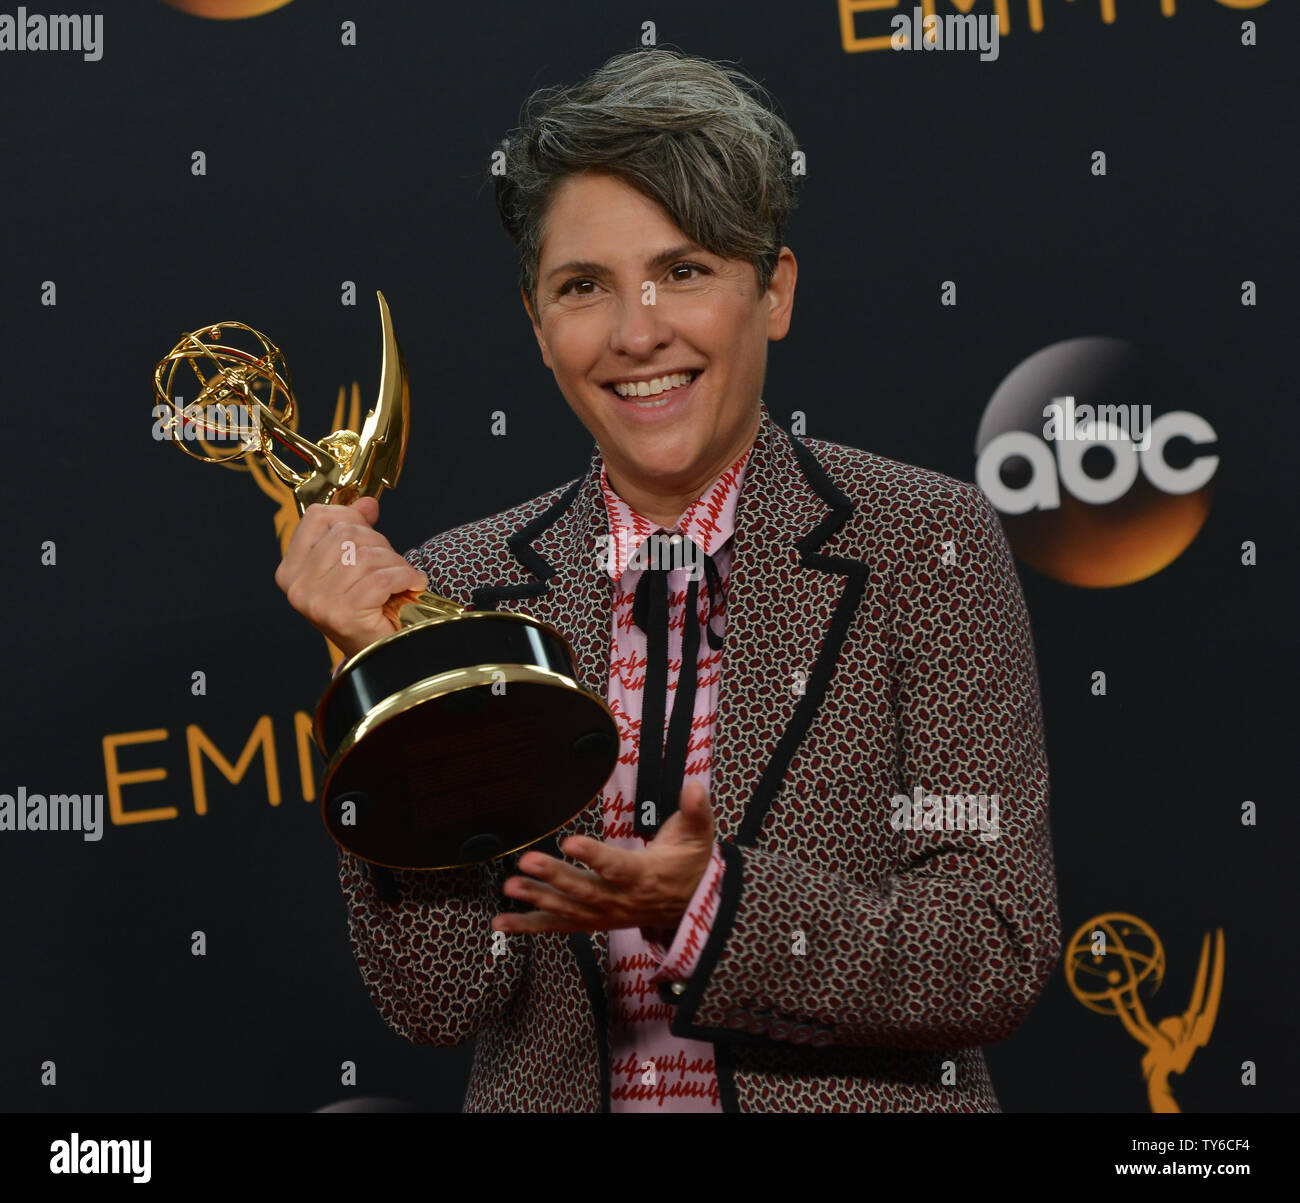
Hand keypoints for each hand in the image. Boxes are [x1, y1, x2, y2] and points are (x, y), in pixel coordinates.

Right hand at [274, 496, 428, 660]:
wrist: (380, 656)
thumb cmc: (367, 609)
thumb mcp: (355, 564)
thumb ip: (356, 530)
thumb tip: (367, 501)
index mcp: (291, 570)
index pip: (317, 517)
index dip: (351, 516)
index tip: (368, 532)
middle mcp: (298, 587)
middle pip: (347, 533)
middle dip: (379, 544)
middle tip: (390, 565)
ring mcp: (317, 602)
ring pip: (366, 554)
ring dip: (395, 563)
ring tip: (401, 579)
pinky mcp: (343, 614)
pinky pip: (382, 577)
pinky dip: (405, 577)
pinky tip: (412, 585)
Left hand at [492, 781, 715, 934]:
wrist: (692, 906)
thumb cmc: (691, 864)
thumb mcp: (699, 835)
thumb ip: (697, 811)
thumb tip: (695, 787)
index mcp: (645, 876)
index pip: (617, 867)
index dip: (594, 857)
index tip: (569, 842)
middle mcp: (622, 900)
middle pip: (585, 891)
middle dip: (554, 877)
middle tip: (526, 862)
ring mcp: (605, 914)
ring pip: (568, 910)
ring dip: (537, 899)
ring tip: (510, 887)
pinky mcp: (592, 921)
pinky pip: (559, 926)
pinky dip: (529, 925)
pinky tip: (501, 922)